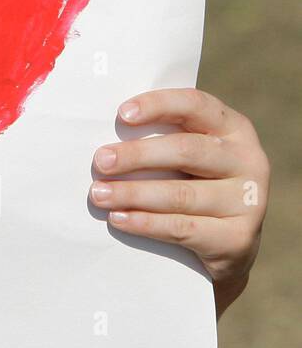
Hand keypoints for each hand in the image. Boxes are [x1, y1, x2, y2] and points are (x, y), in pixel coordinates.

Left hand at [89, 89, 269, 317]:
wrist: (228, 242)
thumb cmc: (193, 181)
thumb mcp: (186, 155)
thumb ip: (160, 137)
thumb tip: (103, 137)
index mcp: (233, 128)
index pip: (196, 105)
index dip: (159, 105)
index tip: (122, 114)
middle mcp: (248, 160)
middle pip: (187, 151)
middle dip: (137, 155)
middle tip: (100, 161)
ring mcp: (249, 200)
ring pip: (181, 193)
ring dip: (133, 193)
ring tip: (98, 194)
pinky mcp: (239, 238)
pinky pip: (183, 228)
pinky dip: (146, 223)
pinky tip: (118, 218)